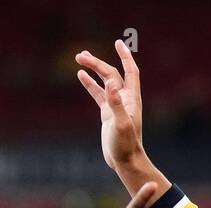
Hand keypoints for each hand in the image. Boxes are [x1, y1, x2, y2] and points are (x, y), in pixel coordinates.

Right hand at [76, 40, 143, 170]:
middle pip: (112, 73)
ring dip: (93, 69)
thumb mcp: (121, 124)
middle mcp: (125, 99)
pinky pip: (98, 94)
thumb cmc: (125, 145)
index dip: (125, 56)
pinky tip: (80, 75)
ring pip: (104, 81)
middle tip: (80, 55)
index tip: (118, 42)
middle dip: (97, 63)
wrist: (125, 162)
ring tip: (79, 58)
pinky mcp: (107, 114)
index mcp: (131, 99)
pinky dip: (90, 84)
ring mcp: (115, 105)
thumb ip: (116, 103)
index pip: (130, 71)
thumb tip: (111, 82)